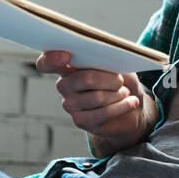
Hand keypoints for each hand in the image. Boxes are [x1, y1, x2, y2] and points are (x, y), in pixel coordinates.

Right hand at [36, 51, 155, 152]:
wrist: (132, 106)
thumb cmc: (121, 80)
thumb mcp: (118, 65)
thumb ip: (107, 59)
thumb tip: (106, 57)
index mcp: (68, 66)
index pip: (46, 63)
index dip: (51, 59)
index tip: (67, 56)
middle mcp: (64, 85)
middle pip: (82, 79)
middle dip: (108, 79)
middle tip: (120, 80)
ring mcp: (70, 104)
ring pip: (96, 97)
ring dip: (117, 94)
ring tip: (125, 92)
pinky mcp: (81, 121)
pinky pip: (102, 113)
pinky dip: (121, 106)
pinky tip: (131, 102)